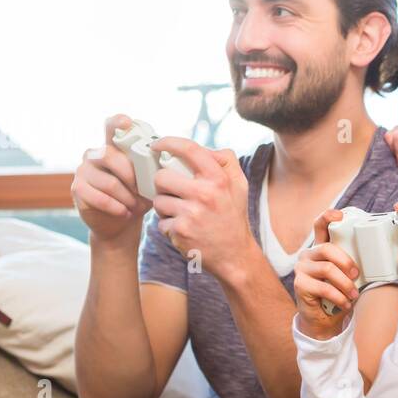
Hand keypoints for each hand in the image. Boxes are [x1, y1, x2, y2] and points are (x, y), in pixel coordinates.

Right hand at [71, 113, 151, 247]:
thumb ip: (151, 169)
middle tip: (142, 192)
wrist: (120, 221)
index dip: (117, 122)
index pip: (111, 127)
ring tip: (135, 206)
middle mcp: (95, 154)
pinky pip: (99, 198)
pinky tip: (124, 212)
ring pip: (109, 182)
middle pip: (110, 156)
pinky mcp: (78, 189)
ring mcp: (83, 170)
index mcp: (113, 147)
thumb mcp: (148, 182)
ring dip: (127, 197)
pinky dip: (116, 207)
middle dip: (131, 176)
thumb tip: (163, 165)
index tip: (126, 122)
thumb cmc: (137, 196)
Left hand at [147, 136, 252, 284]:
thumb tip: (202, 148)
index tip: (158, 145)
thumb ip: (225, 160)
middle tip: (174, 192)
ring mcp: (191, 214)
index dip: (168, 142)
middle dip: (164, 184)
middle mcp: (205, 194)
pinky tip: (184, 229)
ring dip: (165, 207)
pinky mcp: (180, 232)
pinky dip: (169, 226)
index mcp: (219, 179)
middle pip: (162, 177)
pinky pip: (160, 222)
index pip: (189, 149)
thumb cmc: (233, 216)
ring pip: (158, 201)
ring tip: (182, 214)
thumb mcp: (239, 184)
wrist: (234, 255)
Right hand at [292, 209, 360, 338]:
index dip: (328, 216)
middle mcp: (307, 255)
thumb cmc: (338, 294)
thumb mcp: (347, 275)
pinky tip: (345, 303)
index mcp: (320, 249)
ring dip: (345, 284)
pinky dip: (339, 297)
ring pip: (327, 269)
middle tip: (356, 275)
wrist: (324, 319)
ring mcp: (301, 269)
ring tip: (353, 295)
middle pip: (327, 249)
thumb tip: (377, 255)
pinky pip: (324, 288)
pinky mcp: (299, 284)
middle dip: (346, 262)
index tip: (340, 215)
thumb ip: (353, 263)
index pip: (320, 226)